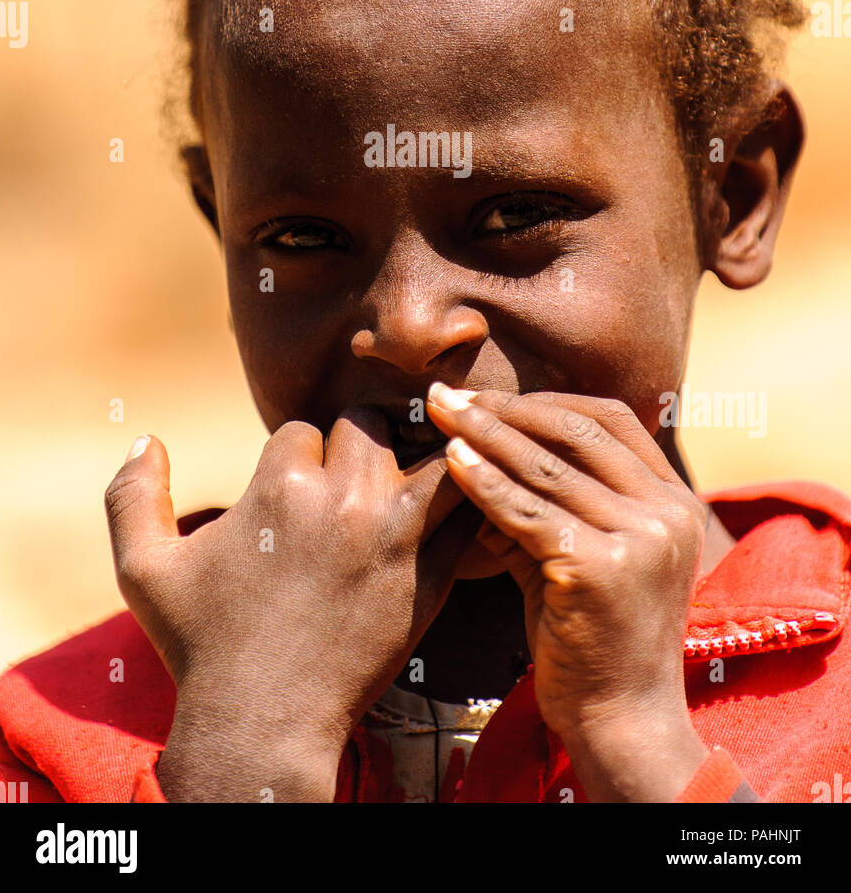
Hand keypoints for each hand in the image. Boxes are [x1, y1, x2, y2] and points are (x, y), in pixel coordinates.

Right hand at [104, 410, 476, 799]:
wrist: (261, 727)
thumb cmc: (200, 648)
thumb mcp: (143, 570)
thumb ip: (132, 496)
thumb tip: (144, 437)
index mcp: (278, 487)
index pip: (302, 428)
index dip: (296, 453)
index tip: (293, 486)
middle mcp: (341, 500)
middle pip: (366, 424)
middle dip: (354, 442)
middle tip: (349, 477)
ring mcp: (393, 535)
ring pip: (431, 450)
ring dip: (417, 457)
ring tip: (404, 479)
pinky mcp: (431, 573)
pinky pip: (468, 509)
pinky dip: (463, 499)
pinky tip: (450, 508)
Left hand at [425, 386, 710, 801]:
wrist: (620, 722)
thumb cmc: (592, 640)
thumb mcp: (577, 554)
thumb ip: (542, 505)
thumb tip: (474, 454)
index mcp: (675, 501)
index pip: (611, 420)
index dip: (546, 401)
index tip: (490, 397)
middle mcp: (668, 513)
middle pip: (577, 432)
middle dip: (506, 408)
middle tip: (450, 395)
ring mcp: (640, 539)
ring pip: (547, 467)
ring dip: (486, 434)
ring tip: (441, 414)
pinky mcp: (601, 568)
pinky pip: (528, 511)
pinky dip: (484, 482)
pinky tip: (451, 462)